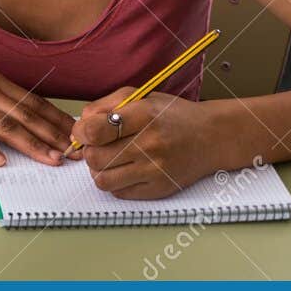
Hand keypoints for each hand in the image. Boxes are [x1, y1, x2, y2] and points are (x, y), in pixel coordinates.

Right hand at [0, 27, 75, 165]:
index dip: (55, 118)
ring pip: (4, 126)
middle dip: (53, 135)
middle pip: (25, 115)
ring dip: (31, 144)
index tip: (74, 132)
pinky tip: (1, 160)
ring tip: (51, 159)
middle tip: (75, 151)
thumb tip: (17, 101)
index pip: (32, 101)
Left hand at [68, 88, 218, 198]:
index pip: (95, 131)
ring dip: (99, 169)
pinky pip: (119, 193)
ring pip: (103, 180)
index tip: (85, 132)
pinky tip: (124, 169)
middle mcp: (150, 144)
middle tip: (98, 145)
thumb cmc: (171, 115)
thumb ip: (104, 106)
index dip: (81, 132)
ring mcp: (155, 170)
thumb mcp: (139, 97)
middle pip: (95, 157)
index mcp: (143, 115)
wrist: (211, 137)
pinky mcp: (159, 189)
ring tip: (109, 158)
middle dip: (89, 151)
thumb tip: (79, 126)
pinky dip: (115, 182)